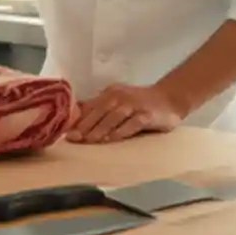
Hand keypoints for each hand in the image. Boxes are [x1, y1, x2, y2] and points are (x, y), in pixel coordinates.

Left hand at [66, 83, 183, 143]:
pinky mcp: (147, 115)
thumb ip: (99, 108)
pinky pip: (132, 124)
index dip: (78, 120)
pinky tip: (112, 139)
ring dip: (100, 128)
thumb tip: (74, 116)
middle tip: (74, 138)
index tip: (65, 132)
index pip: (90, 107)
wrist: (169, 98)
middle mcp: (120, 97)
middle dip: (85, 125)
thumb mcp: (117, 101)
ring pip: (114, 117)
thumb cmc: (139, 102)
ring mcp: (134, 105)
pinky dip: (121, 131)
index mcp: (110, 94)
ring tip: (89, 140)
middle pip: (99, 111)